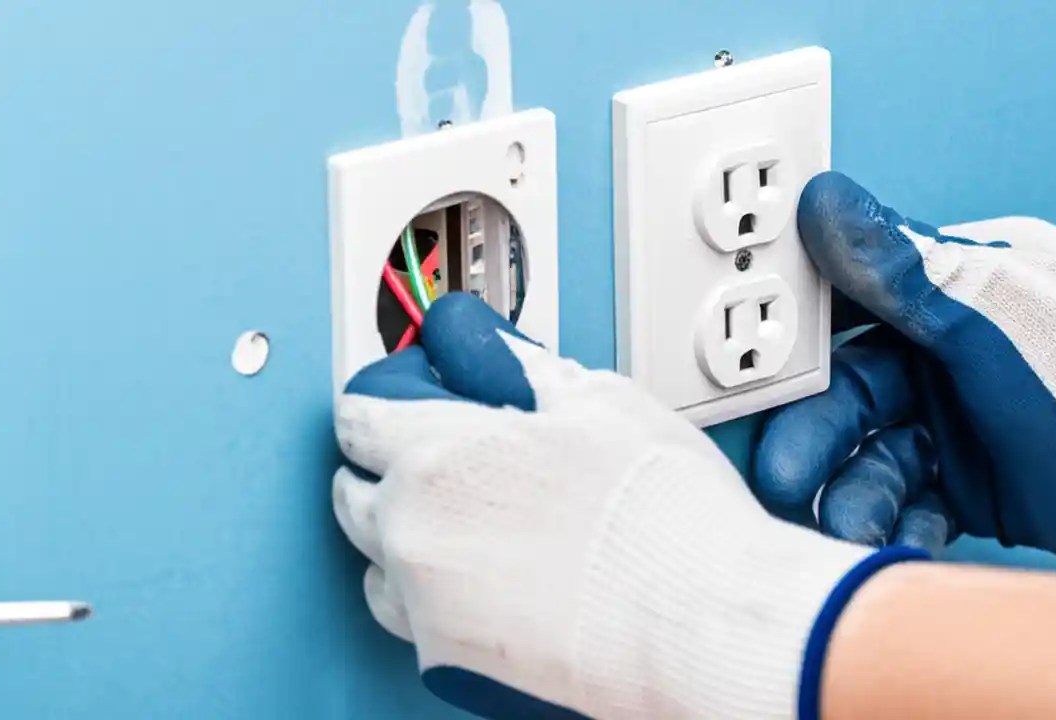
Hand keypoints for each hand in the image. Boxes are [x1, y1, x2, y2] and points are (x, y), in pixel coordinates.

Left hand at [332, 294, 922, 718]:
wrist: (703, 625)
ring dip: (411, 540)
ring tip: (482, 529)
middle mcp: (413, 534)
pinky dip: (442, 599)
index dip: (388, 399)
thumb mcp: (602, 404)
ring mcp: (426, 608)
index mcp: (438, 455)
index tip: (407, 401)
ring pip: (378, 563)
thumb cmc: (666, 521)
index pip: (359, 414)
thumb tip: (491, 350)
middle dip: (390, 471)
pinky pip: (418, 621)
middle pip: (352, 492)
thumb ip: (524, 371)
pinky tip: (503, 581)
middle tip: (451, 462)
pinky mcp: (449, 666)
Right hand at [755, 171, 1055, 567]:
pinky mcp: (966, 487)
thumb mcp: (981, 306)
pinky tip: (894, 540)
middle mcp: (938, 359)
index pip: (842, 312)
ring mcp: (951, 424)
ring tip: (852, 529)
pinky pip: (911, 505)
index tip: (753, 372)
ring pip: (873, 460)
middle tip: (784, 474)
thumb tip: (826, 200)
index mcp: (939, 297)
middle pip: (846, 400)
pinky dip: (898, 525)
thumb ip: (895, 265)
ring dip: (854, 494)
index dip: (793, 345)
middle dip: (814, 440)